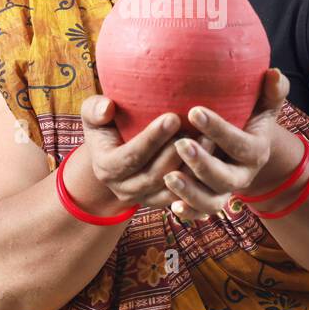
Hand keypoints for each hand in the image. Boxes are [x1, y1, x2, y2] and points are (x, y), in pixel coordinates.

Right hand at [80, 95, 216, 210]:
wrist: (115, 153)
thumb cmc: (107, 125)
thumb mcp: (93, 114)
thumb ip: (94, 109)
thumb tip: (107, 108)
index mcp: (106, 168)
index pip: (131, 156)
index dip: (152, 138)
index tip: (173, 117)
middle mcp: (124, 189)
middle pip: (155, 175)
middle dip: (178, 153)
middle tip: (199, 130)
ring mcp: (144, 199)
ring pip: (173, 190)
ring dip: (193, 168)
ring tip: (210, 141)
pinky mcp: (163, 201)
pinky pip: (184, 199)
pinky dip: (199, 182)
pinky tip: (214, 159)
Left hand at [162, 68, 290, 223]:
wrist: (243, 146)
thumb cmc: (248, 118)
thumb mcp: (263, 104)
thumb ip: (272, 90)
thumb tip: (273, 73)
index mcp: (256, 151)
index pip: (240, 143)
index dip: (219, 130)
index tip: (194, 111)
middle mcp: (242, 175)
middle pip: (226, 177)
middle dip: (203, 163)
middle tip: (180, 144)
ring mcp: (225, 191)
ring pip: (213, 201)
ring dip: (191, 192)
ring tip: (169, 176)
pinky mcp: (210, 201)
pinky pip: (201, 213)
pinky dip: (188, 212)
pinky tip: (172, 206)